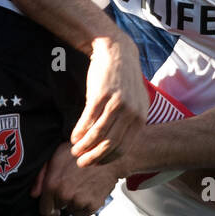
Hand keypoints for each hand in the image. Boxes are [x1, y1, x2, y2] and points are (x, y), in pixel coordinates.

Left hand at [32, 142, 121, 215]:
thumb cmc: (80, 151)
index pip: (45, 210)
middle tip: (71, 185)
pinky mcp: (93, 204)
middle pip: (59, 208)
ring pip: (72, 210)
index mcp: (52, 184)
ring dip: (74, 202)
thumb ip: (41, 176)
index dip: (48, 208)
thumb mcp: (55, 157)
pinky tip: (88, 191)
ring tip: (81, 186)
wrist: (104, 151)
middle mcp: (65, 194)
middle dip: (62, 200)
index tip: (53, 206)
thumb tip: (34, 194)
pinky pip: (84, 213)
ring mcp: (80, 200)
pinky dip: (85, 206)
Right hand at [69, 34, 147, 166]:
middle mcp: (131, 112)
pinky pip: (88, 120)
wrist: (117, 51)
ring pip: (98, 135)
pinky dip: (79, 132)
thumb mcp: (133, 102)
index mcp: (141, 117)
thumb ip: (128, 122)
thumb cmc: (122, 80)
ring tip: (74, 152)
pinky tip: (73, 137)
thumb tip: (116, 146)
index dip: (108, 159)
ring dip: (84, 147)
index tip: (95, 164)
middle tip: (81, 164)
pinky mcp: (101, 95)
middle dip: (94, 158)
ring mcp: (117, 103)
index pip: (124, 148)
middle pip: (111, 145)